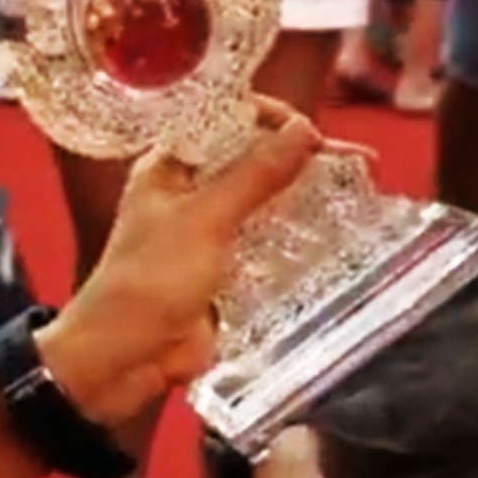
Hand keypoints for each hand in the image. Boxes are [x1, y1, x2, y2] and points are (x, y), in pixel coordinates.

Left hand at [36, 96, 321, 424]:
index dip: (268, 119)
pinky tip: (333, 235)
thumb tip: (303, 130)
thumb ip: (254, 175)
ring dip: (302, 197)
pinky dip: (296, 238)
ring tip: (353, 192)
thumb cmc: (148, 283)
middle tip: (351, 160)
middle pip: (250, 160)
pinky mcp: (227, 270)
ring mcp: (209, 232)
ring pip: (264, 201)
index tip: (309, 132)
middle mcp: (189, 193)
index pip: (223, 120)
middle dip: (296, 158)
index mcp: (169, 167)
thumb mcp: (204, 220)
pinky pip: (267, 243)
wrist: (125, 358)